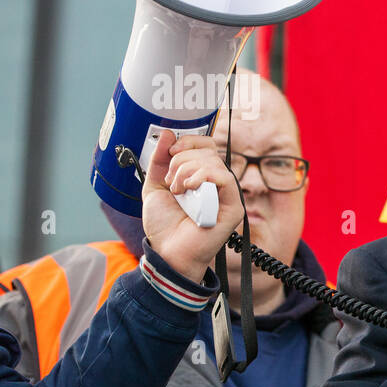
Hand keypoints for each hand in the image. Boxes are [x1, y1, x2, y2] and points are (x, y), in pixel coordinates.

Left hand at [141, 130, 243, 283]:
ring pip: (213, 162)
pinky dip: (203, 177)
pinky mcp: (233, 207)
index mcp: (202, 177)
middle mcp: (217, 184)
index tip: (171, 151)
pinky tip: (189, 188)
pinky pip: (225, 179)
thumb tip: (167, 134)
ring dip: (187, 170)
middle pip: (208, 151)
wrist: (167, 252)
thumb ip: (159, 161)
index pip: (206, 146)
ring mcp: (227, 195)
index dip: (189, 141)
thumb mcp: (154, 186)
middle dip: (182, 159)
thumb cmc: (165, 226)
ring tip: (176, 189)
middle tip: (170, 180)